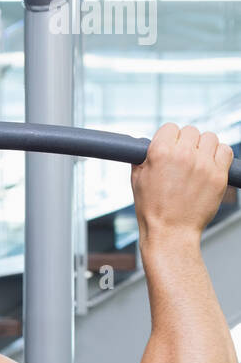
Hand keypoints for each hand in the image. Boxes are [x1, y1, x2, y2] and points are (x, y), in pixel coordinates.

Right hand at [131, 123, 234, 243]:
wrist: (170, 234)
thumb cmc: (153, 211)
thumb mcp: (137, 181)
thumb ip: (142, 158)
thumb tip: (144, 146)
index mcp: (160, 152)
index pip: (170, 128)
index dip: (169, 139)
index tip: (171, 149)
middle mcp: (183, 155)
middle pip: (191, 131)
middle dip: (187, 144)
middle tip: (183, 160)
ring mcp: (203, 165)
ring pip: (210, 138)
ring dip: (204, 148)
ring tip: (197, 164)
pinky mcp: (218, 175)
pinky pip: (225, 151)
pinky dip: (219, 156)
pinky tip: (210, 166)